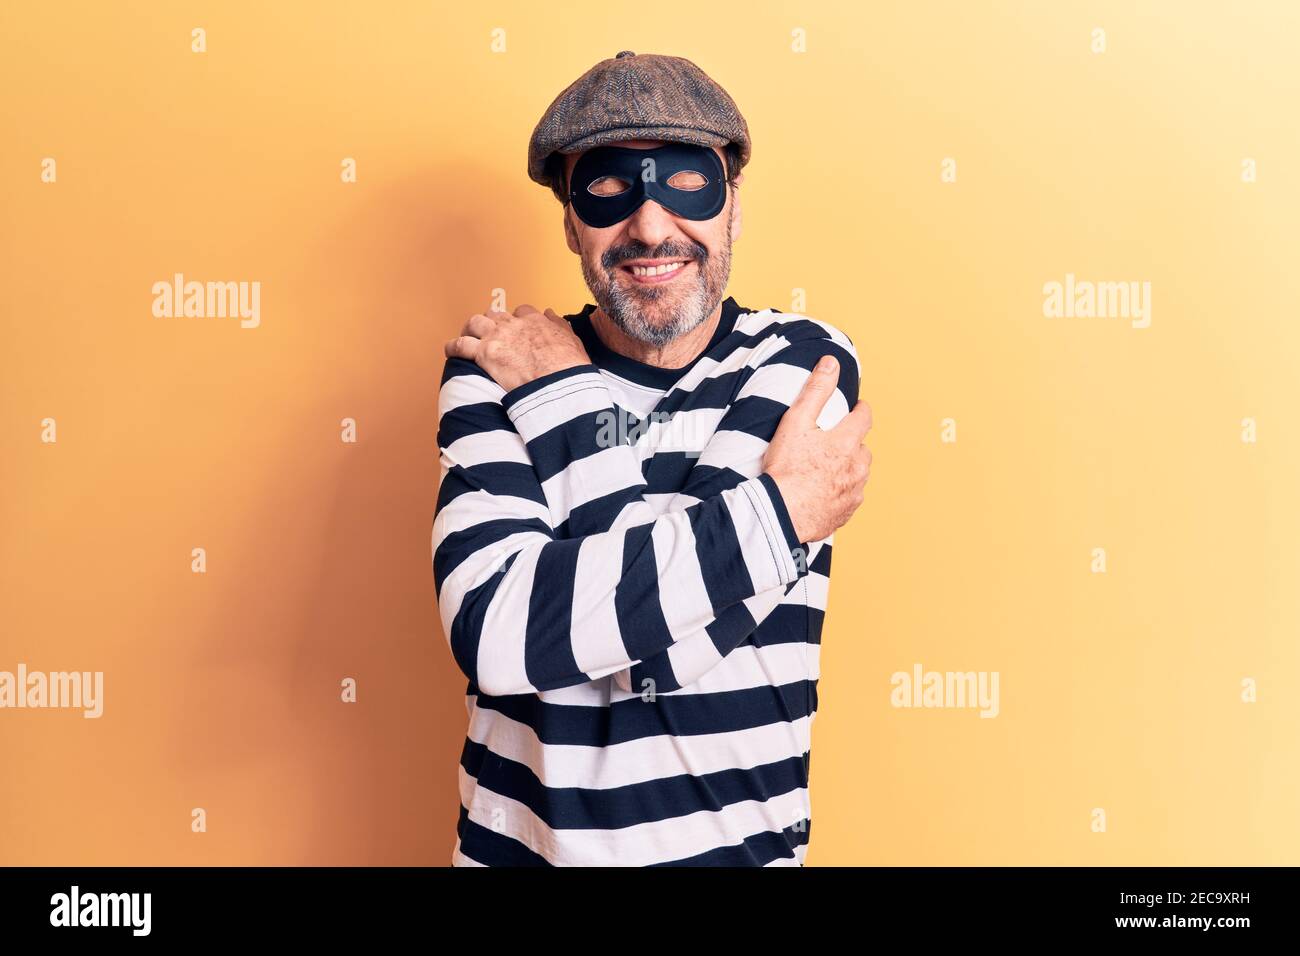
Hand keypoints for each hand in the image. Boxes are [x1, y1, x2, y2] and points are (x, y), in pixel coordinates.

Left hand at [444, 304, 590, 392]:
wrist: (558, 384)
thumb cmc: (569, 368)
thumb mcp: (573, 341)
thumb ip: (560, 325)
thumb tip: (550, 313)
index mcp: (536, 321)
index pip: (521, 311)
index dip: (517, 319)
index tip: (516, 328)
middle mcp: (514, 324)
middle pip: (495, 314)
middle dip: (491, 321)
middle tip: (488, 332)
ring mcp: (498, 337)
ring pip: (475, 323)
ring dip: (470, 329)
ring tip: (467, 337)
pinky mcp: (485, 354)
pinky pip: (461, 345)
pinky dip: (453, 347)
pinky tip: (450, 351)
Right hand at [762, 355, 872, 542]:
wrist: (781, 513)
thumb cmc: (786, 468)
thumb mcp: (796, 421)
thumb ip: (816, 390)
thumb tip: (831, 362)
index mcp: (848, 443)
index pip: (864, 418)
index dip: (861, 410)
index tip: (857, 408)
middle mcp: (857, 468)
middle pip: (863, 448)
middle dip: (852, 443)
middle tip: (832, 442)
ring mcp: (854, 493)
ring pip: (858, 474)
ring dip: (848, 469)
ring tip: (826, 469)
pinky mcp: (845, 514)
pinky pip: (849, 498)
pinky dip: (840, 492)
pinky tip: (823, 492)